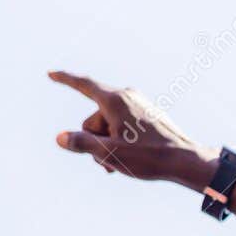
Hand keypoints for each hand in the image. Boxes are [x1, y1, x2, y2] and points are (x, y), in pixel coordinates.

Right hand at [49, 71, 218, 187]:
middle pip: (94, 118)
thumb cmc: (148, 156)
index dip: (65, 80)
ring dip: (107, 144)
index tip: (51, 74)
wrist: (185, 160)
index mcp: (115, 100)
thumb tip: (61, 138)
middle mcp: (127, 96)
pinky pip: (122, 126)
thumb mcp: (109, 153)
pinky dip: (119, 141)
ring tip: (122, 161)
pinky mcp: (146, 114)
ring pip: (107, 125)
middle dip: (94, 139)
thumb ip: (82, 143)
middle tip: (111, 157)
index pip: (84, 85)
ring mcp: (138, 105)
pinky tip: (129, 157)